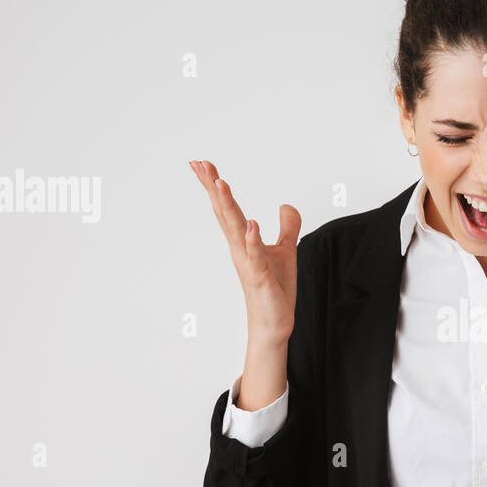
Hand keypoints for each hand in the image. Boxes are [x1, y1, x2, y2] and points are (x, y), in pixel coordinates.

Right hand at [190, 160, 301, 342]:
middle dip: (212, 187)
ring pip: (235, 229)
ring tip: (219, 182)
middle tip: (199, 163)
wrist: (274, 323)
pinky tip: (251, 223)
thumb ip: (287, 227)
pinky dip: (252, 239)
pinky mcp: (261, 277)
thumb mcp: (286, 250)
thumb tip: (286, 205)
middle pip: (224, 212)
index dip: (215, 185)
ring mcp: (248, 262)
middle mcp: (239, 249)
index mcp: (242, 240)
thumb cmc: (275, 288)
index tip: (202, 163)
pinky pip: (256, 255)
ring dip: (227, 206)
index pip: (227, 208)